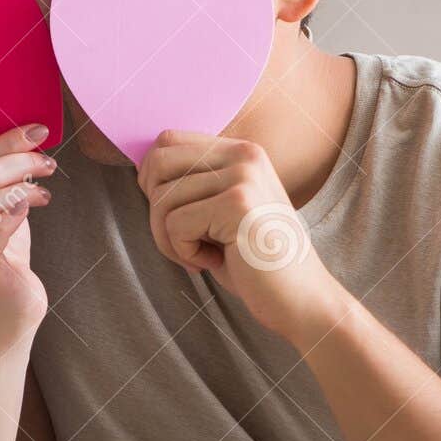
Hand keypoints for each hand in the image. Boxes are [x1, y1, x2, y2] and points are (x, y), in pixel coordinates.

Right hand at [0, 126, 53, 339]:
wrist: (7, 306)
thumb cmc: (6, 253)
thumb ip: (3, 180)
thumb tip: (28, 142)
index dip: (6, 140)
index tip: (38, 131)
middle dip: (20, 159)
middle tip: (49, 162)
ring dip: (25, 184)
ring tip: (46, 191)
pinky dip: (19, 208)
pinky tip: (37, 203)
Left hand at [136, 131, 345, 342]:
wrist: (299, 299)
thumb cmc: (253, 263)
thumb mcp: (219, 212)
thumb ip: (192, 185)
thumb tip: (141, 170)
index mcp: (240, 151)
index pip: (167, 140)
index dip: (152, 180)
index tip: (172, 217)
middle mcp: (244, 154)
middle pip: (157, 164)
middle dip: (155, 211)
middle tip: (182, 241)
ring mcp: (243, 176)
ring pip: (162, 199)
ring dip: (170, 240)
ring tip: (202, 256)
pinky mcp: (237, 203)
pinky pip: (175, 224)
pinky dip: (185, 253)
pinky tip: (215, 261)